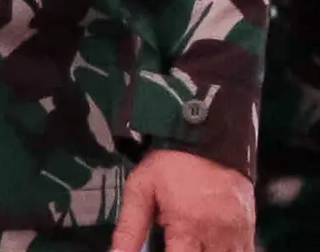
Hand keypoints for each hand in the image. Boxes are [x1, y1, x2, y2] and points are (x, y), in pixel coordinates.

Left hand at [111, 148, 251, 251]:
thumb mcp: (141, 189)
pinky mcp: (250, 231)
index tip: (165, 247)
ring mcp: (238, 235)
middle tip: (175, 241)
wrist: (210, 139)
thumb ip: (130, 228)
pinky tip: (207, 243)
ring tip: (189, 240)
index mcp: (189, 227)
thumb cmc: (171, 164)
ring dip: (204, 251)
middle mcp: (218, 236)